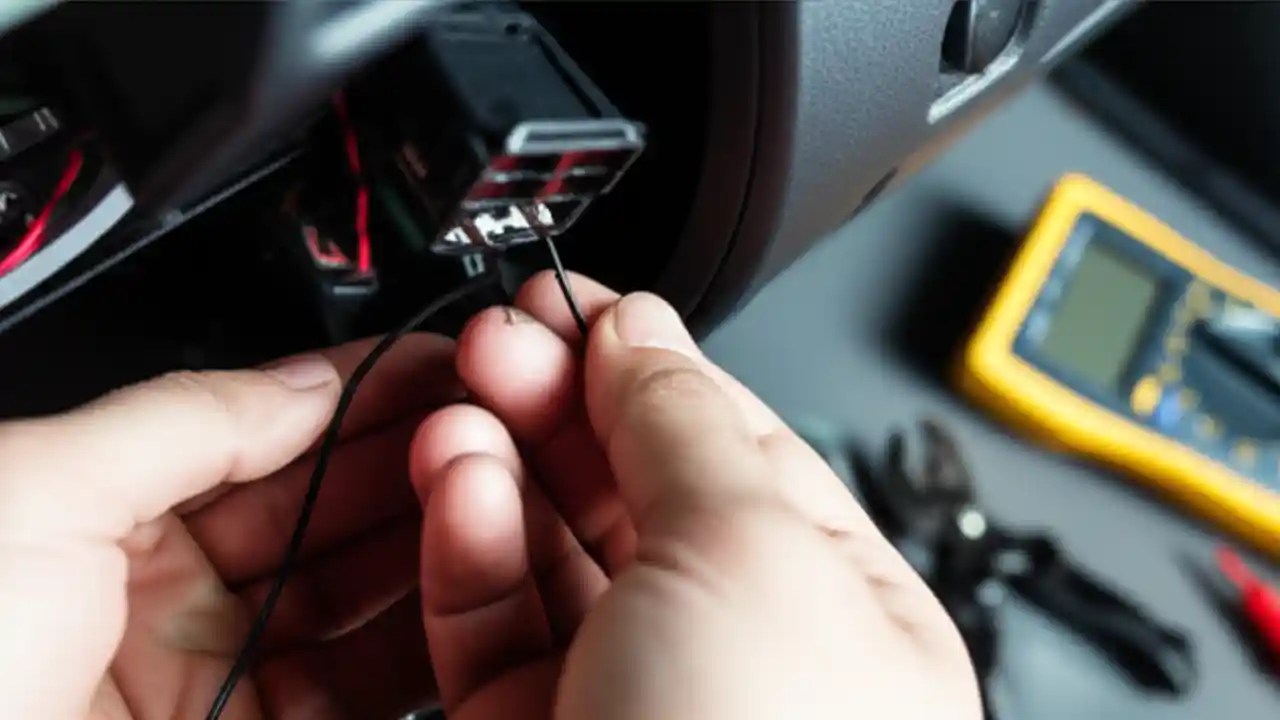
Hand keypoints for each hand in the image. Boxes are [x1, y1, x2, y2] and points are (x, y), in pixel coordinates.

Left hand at [0, 334, 460, 718]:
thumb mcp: (41, 489)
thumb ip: (189, 419)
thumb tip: (309, 375)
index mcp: (105, 511)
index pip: (265, 433)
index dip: (358, 395)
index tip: (444, 369)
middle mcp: (165, 595)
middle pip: (325, 510)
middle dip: (412, 461)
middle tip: (495, 425)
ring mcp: (215, 680)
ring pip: (357, 600)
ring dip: (432, 546)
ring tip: (502, 496)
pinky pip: (362, 691)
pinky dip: (421, 644)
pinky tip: (472, 594)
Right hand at [414, 273, 980, 719]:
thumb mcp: (751, 553)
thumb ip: (685, 426)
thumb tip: (641, 327)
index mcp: (831, 597)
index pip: (731, 439)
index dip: (648, 359)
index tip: (572, 302)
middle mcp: (731, 647)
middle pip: (633, 484)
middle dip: (563, 397)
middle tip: (502, 334)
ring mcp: (624, 694)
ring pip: (551, 546)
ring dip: (504, 459)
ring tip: (464, 398)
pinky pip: (489, 618)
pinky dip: (466, 540)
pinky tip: (455, 478)